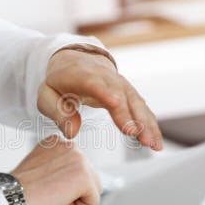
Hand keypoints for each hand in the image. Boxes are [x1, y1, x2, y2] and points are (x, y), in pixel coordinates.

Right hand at [11, 135, 101, 204]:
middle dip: (71, 192)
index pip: (77, 169)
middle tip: (46, 192)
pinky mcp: (84, 176)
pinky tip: (56, 200)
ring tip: (51, 195)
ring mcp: (79, 159)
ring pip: (93, 190)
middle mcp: (70, 145)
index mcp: (57, 142)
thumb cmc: (18, 190)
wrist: (8, 198)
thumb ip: (57, 168)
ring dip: (74, 200)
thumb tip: (70, 180)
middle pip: (89, 179)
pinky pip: (93, 202)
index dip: (61, 185)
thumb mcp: (39, 169)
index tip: (42, 185)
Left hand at [39, 48, 162, 149]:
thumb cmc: (59, 82)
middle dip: (129, 114)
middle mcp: (105, 77)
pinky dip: (150, 124)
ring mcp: (120, 84)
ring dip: (146, 123)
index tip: (114, 103)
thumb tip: (71, 132)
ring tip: (152, 144)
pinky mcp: (129, 94)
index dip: (104, 91)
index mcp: (80, 74)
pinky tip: (156, 141)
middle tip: (136, 134)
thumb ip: (58, 113)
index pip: (93, 82)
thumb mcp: (47, 95)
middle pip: (120, 94)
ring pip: (136, 102)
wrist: (76, 60)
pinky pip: (142, 109)